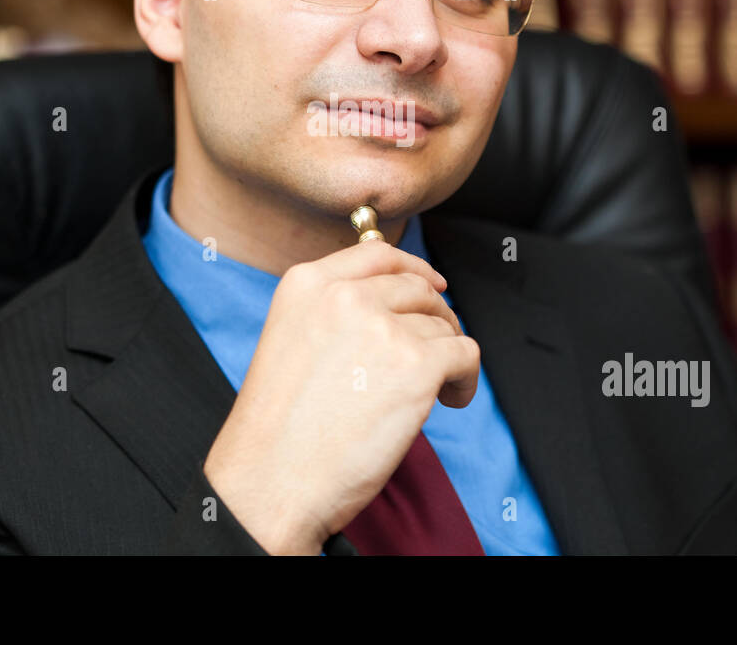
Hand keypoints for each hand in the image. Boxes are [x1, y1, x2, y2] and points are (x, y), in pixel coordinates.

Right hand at [202, 239, 479, 554]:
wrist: (270, 482)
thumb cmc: (276, 431)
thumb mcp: (289, 341)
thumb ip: (332, 314)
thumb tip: (394, 307)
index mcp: (307, 285)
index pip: (377, 254)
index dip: (413, 268)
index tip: (433, 285)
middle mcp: (345, 296)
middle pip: (417, 289)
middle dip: (435, 319)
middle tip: (435, 354)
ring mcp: (383, 328)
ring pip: (443, 326)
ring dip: (447, 357)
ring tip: (436, 391)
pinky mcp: (417, 366)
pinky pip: (465, 354)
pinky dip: (466, 379)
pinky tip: (451, 401)